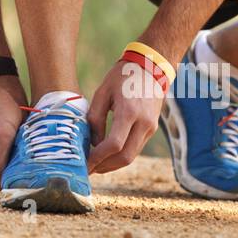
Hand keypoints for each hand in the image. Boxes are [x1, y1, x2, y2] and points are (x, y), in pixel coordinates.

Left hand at [87, 59, 165, 174]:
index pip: (114, 145)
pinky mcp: (151, 129)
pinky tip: (107, 155)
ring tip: (95, 165)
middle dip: (105, 167)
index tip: (85, 163)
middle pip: (125, 157)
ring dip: (113, 164)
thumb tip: (92, 142)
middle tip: (89, 170)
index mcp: (129, 112)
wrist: (151, 67)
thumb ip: (95, 117)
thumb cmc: (123, 76)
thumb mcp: (103, 92)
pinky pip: (135, 148)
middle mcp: (143, 123)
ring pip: (131, 156)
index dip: (98, 158)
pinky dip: (121, 155)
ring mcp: (150, 128)